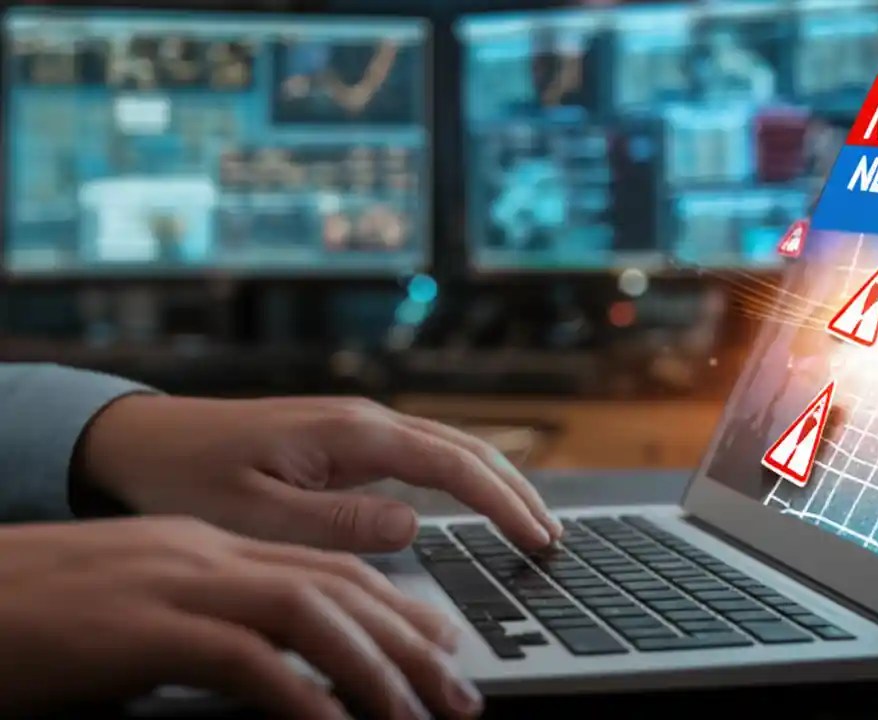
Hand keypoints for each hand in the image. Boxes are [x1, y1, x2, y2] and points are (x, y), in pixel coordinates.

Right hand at [0, 516, 479, 718]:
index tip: (441, 645)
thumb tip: (276, 667)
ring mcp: (173, 584)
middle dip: (410, 641)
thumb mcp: (140, 617)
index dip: (396, 606)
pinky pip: (242, 658)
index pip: (326, 567)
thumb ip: (208, 629)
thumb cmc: (36, 618)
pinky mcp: (137, 628)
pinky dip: (298, 692)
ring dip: (374, 666)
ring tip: (417, 716)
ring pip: (308, 612)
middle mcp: (205, 555)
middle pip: (337, 586)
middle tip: (458, 694)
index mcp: (209, 548)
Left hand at [77, 395, 560, 552]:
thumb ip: (339, 522)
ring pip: (450, 448)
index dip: (502, 503)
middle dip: (516, 491)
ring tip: (529, 523)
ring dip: (495, 483)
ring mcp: (358, 427)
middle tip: (551, 537)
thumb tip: (414, 526)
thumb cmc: (188, 476)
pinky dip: (462, 479)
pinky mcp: (346, 441)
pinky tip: (474, 502)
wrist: (141, 440)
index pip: (453, 464)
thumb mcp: (256, 514)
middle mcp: (365, 420)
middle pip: (466, 448)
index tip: (536, 539)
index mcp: (352, 432)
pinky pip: (423, 456)